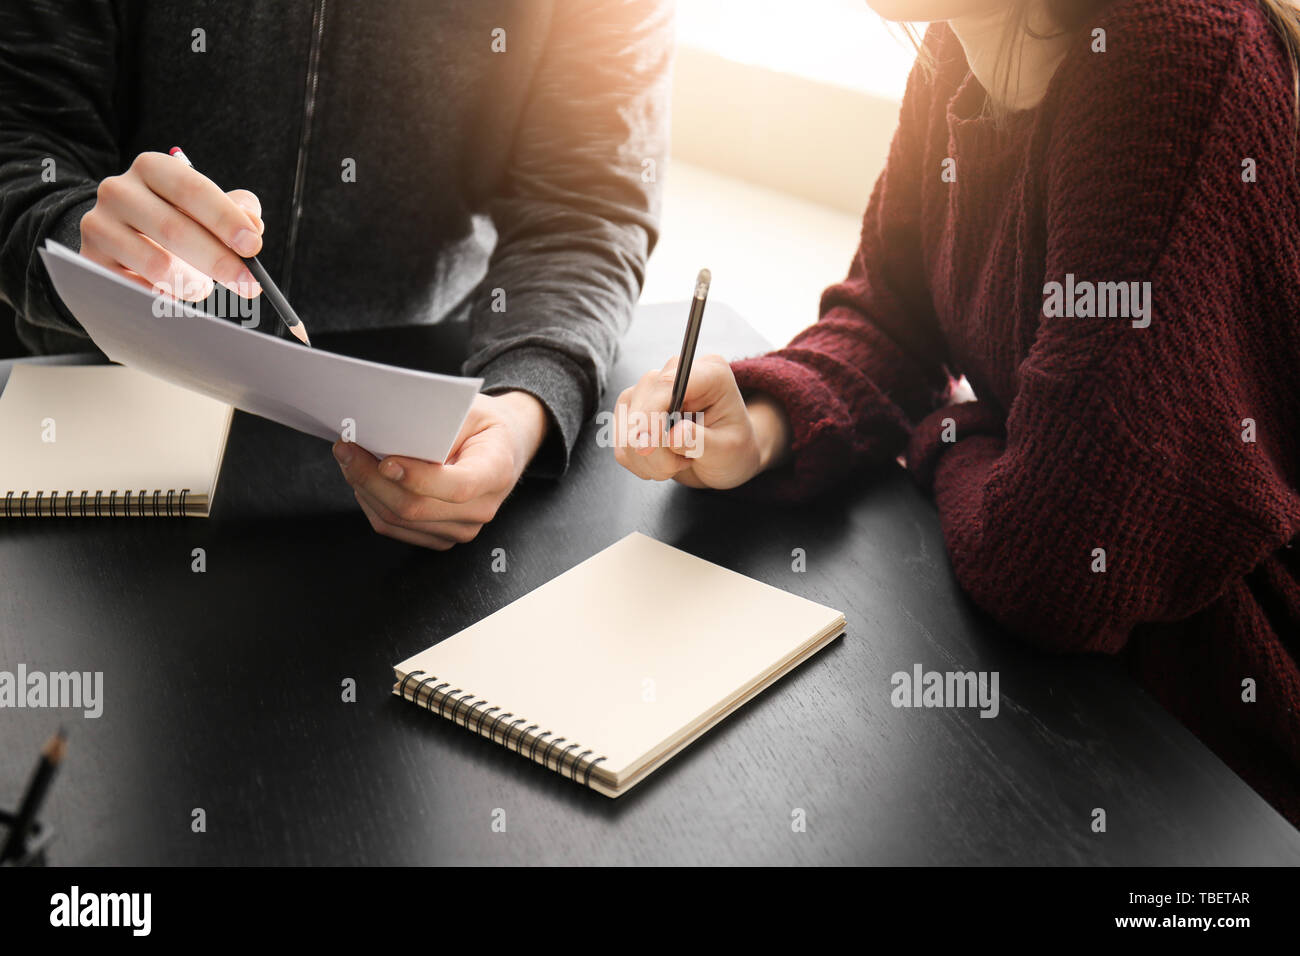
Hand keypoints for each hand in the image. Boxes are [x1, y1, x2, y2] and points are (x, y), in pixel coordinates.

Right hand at [79, 150, 264, 300]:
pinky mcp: (91, 262)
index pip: (191, 189)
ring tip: (202, 287)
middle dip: (220, 261)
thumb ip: (237, 211)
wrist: (122, 237)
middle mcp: (118, 191)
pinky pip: (138, 290)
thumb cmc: (179, 219)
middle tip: (249, 286)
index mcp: (152, 168)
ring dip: (193, 284)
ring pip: (158, 265)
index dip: (225, 219)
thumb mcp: (207, 208)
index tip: (254, 247)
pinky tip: (172, 293)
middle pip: (175, 229)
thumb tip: (254, 226)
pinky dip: (166, 297)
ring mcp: (98, 226)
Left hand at [333, 390, 549, 549]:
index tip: (384, 460)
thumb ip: (437, 424)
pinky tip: (362, 479)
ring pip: (398, 520)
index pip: (456, 487)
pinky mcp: (441, 537)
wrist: (504, 448)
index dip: (418, 478)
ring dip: (365, 489)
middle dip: (372, 478)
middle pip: (416, 508)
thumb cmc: (482, 424)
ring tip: (348, 459)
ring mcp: (461, 529)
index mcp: (497, 472)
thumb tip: (388, 435)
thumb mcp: (469, 409)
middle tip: (345, 449)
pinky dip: (371, 503)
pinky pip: (395, 528)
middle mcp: (482, 509)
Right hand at [612, 353, 791, 488]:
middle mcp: (676, 373)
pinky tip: (661, 462)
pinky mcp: (634, 408)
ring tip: (676, 463)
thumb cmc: (734, 450)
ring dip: (646, 459)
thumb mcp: (729, 450)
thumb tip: (674, 435)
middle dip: (653, 448)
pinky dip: (637, 460)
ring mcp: (651, 389)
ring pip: (626, 425)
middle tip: (678, 465)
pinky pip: (619, 439)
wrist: (726, 458)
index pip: (666, 384)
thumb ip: (702, 442)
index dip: (650, 416)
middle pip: (642, 404)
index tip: (646, 447)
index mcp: (708, 373)